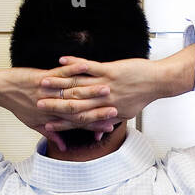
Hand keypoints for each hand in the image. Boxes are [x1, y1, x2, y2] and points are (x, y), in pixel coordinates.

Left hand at [0, 65, 117, 149]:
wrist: (1, 89)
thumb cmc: (18, 106)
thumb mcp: (34, 123)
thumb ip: (51, 134)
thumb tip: (63, 147)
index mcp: (51, 118)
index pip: (77, 123)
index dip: (94, 125)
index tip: (110, 126)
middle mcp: (51, 106)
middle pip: (79, 109)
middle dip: (98, 110)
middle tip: (116, 110)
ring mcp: (48, 91)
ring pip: (72, 92)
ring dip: (90, 89)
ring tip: (108, 88)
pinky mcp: (43, 77)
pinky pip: (60, 73)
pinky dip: (73, 69)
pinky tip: (86, 66)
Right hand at [35, 56, 168, 133]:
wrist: (158, 82)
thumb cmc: (141, 97)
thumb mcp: (125, 114)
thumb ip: (107, 123)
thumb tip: (97, 134)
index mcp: (105, 112)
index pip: (78, 120)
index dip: (61, 123)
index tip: (46, 125)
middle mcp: (103, 101)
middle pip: (74, 104)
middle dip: (53, 105)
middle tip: (37, 105)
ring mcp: (106, 85)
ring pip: (78, 86)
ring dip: (58, 84)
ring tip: (42, 82)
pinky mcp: (110, 70)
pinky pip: (89, 67)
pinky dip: (74, 64)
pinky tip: (61, 60)